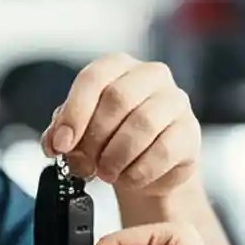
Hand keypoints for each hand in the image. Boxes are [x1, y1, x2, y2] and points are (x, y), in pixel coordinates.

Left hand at [42, 54, 200, 196]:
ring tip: (106, 173)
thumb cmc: (110, 139)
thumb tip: (54, 142)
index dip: (74, 113)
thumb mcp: (79, 132)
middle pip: (117, 99)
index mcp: (117, 67)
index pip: (93, 78)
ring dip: (116, 157)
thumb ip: (61, 133)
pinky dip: (138, 171)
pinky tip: (128, 177)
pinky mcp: (190, 132)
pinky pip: (163, 151)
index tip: (62, 144)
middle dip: (95, 138)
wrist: (146, 166)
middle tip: (86, 164)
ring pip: (142, 125)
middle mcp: (150, 76)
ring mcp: (175, 101)